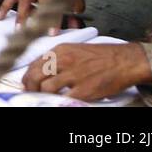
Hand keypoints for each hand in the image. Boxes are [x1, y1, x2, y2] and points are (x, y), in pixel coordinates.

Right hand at [0, 0, 83, 27]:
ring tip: (18, 28)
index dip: (53, 19)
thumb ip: (75, 9)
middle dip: (32, 17)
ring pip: (22, 0)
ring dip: (19, 15)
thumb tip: (74, 26)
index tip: (52, 32)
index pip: (53, 5)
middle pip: (36, 2)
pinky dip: (4, 7)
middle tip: (32, 32)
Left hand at [21, 42, 150, 100]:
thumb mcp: (74, 50)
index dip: (27, 76)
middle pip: (35, 76)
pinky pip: (64, 98)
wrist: (124, 61)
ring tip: (45, 98)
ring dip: (43, 95)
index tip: (27, 84)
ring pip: (46, 88)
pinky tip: (60, 101)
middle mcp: (64, 60)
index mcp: (60, 50)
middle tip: (31, 93)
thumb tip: (41, 70)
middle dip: (30, 87)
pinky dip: (59, 101)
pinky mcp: (84, 89)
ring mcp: (74, 75)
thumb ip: (57, 59)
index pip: (34, 64)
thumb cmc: (101, 56)